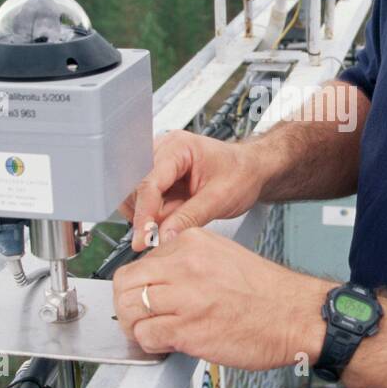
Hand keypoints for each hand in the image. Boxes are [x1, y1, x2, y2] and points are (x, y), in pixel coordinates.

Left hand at [112, 226, 329, 370]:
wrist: (297, 316)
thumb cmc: (268, 294)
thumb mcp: (224, 256)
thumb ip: (188, 262)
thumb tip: (159, 279)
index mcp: (192, 242)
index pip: (140, 259)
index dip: (140, 284)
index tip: (146, 297)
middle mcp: (185, 265)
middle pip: (125, 282)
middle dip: (127, 304)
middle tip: (138, 317)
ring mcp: (184, 297)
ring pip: (128, 309)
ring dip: (136, 326)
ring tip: (151, 332)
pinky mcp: (187, 329)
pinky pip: (146, 336)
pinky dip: (150, 345)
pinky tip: (166, 344)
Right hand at [115, 130, 266, 251]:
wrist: (251, 169)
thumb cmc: (241, 174)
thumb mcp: (220, 199)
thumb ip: (189, 218)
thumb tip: (162, 237)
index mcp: (178, 147)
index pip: (149, 183)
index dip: (144, 214)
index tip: (142, 240)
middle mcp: (163, 150)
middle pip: (135, 187)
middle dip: (144, 214)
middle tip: (158, 235)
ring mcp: (158, 162)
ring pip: (134, 195)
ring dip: (149, 215)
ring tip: (177, 219)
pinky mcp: (159, 177)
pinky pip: (143, 199)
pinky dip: (153, 214)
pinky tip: (173, 215)